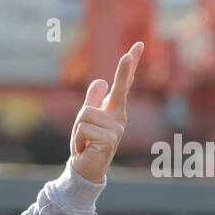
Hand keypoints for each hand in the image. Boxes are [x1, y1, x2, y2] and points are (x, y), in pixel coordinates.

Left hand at [70, 41, 142, 183]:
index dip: (130, 65)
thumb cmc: (87, 143)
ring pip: (85, 113)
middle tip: (132, 49)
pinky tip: (85, 148)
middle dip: (125, 69)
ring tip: (84, 141)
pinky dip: (78, 140)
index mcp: (115, 110)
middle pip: (120, 89)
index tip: (137, 46)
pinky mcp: (109, 139)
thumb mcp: (87, 118)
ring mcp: (117, 129)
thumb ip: (94, 100)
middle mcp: (119, 117)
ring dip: (77, 129)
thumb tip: (101, 80)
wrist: (85, 168)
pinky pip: (83, 128)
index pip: (124, 84)